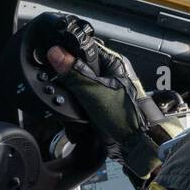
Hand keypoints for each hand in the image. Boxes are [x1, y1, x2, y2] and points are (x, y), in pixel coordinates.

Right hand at [43, 17, 181, 183]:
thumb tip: (56, 53)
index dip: (69, 50)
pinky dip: (76, 97)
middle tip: (56, 76)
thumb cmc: (125, 116)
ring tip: (64, 90)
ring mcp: (107, 86)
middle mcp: (112, 71)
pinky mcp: (103, 100)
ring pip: (82, 79)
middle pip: (82, 64)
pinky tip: (71, 102)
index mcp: (115, 62)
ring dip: (71, 85)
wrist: (137, 142)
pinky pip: (84, 93)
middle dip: (68, 70)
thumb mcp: (94, 92)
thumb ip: (74, 73)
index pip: (87, 47)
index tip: (52, 55)